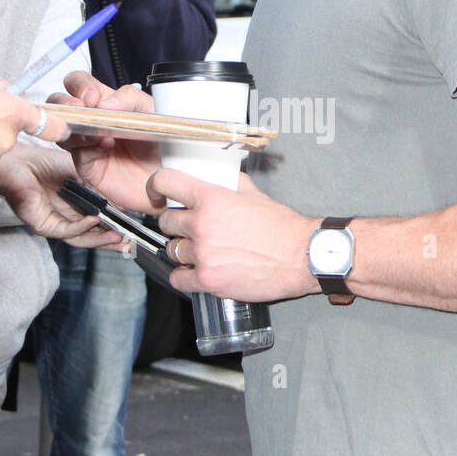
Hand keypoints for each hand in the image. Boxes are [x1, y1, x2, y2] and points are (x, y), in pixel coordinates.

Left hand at [0, 142, 127, 248]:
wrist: (20, 162)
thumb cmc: (45, 163)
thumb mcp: (82, 174)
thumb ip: (99, 190)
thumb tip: (121, 205)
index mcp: (77, 207)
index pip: (99, 223)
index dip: (115, 226)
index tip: (131, 229)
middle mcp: (67, 218)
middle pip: (93, 236)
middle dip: (112, 240)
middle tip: (129, 242)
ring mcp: (56, 224)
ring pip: (82, 238)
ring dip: (101, 239)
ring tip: (118, 237)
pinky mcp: (44, 226)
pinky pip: (67, 230)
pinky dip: (83, 227)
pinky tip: (95, 220)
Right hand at [56, 70, 162, 213]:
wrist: (173, 175)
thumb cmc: (164, 142)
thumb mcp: (153, 111)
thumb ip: (130, 99)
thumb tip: (103, 102)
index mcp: (106, 102)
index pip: (79, 84)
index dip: (80, 86)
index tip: (92, 95)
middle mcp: (92, 121)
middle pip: (61, 103)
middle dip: (65, 102)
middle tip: (83, 108)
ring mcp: (88, 144)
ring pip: (63, 130)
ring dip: (75, 126)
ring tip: (96, 130)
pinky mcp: (90, 167)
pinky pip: (78, 154)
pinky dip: (88, 148)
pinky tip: (105, 146)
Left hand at [149, 168, 316, 301]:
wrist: (301, 257)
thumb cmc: (283, 228)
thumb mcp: (256, 194)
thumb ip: (231, 184)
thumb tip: (220, 176)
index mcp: (212, 198)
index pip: (166, 183)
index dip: (156, 186)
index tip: (155, 193)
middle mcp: (202, 224)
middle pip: (166, 221)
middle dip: (177, 223)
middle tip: (191, 227)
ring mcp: (203, 254)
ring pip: (172, 250)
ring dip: (183, 250)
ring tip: (201, 251)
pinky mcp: (208, 280)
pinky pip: (178, 278)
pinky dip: (184, 276)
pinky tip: (196, 271)